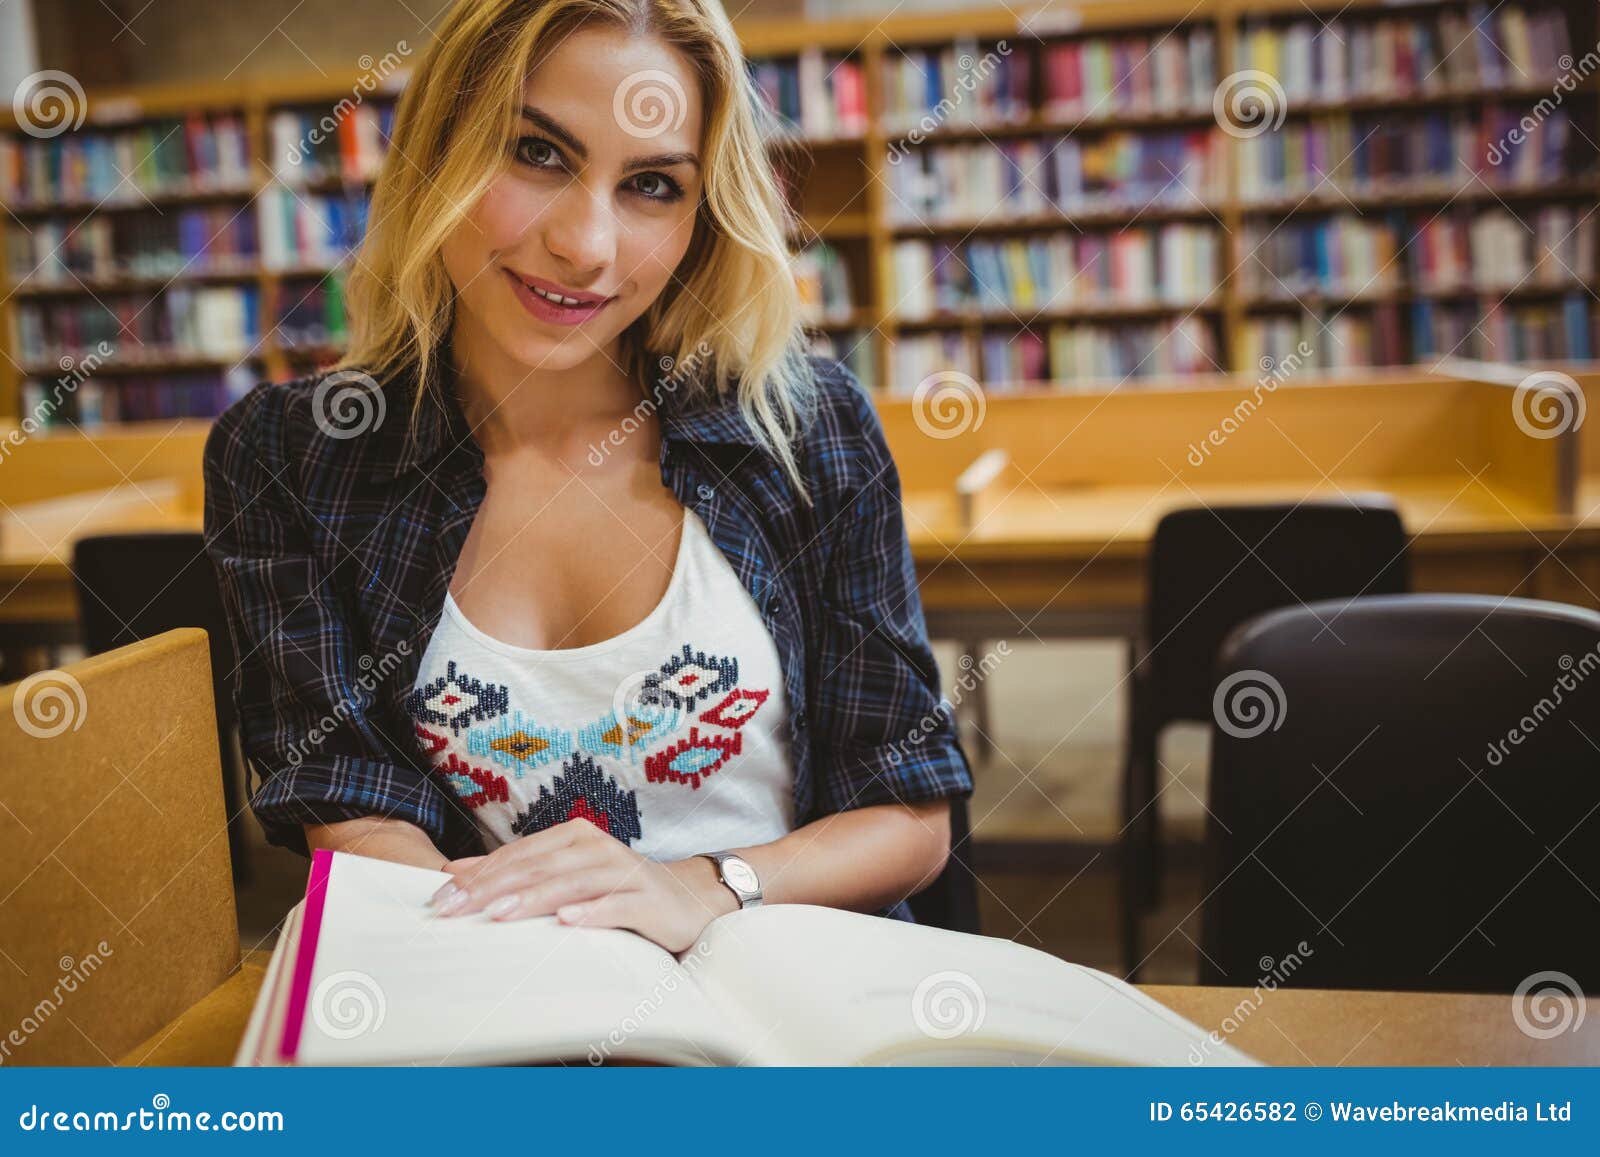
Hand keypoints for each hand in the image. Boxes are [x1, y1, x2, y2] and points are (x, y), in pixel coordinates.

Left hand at [428, 818, 738, 952]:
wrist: (686, 899)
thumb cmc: (616, 890)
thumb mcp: (562, 876)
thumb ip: (515, 872)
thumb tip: (454, 873)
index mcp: (573, 837)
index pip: (517, 855)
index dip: (478, 875)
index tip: (441, 899)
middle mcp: (596, 847)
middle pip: (537, 867)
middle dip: (492, 887)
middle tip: (454, 908)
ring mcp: (623, 871)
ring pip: (570, 883)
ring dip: (533, 899)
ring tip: (498, 914)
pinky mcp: (646, 899)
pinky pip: (616, 905)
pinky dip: (592, 912)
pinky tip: (567, 922)